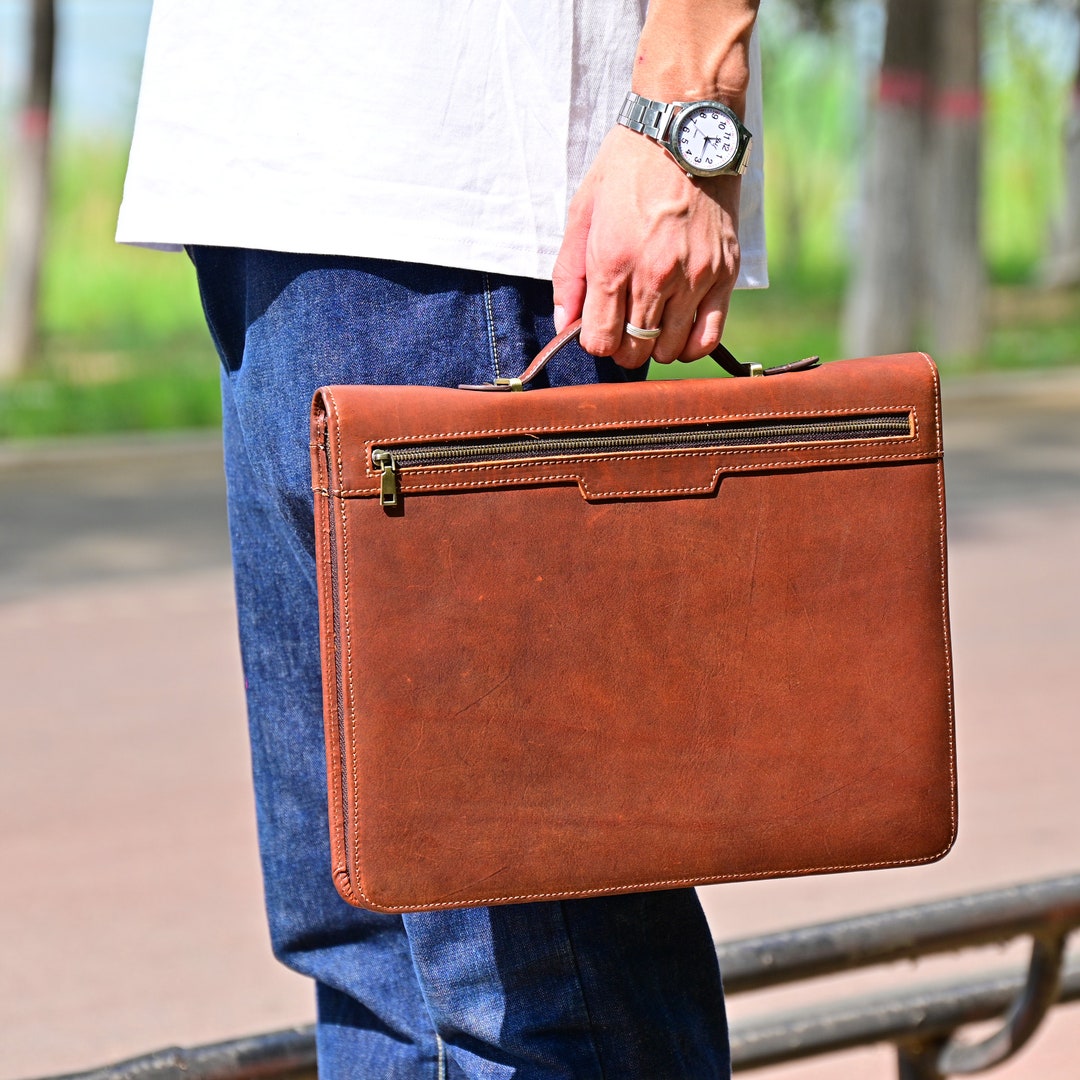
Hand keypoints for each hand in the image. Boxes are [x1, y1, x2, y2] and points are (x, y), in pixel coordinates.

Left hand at [552, 125, 741, 368]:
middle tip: (622, 325)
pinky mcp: (725, 273)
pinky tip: (679, 333)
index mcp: (613, 262)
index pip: (600, 342)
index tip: (597, 326)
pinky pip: (709, 337)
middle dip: (622, 348)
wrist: (683, 128)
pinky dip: (690, 346)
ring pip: (669, 351)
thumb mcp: (583, 213)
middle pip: (633, 352)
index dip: (594, 342)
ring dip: (654, 347)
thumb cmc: (627, 168)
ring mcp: (694, 277)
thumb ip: (568, 275)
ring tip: (651, 323)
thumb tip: (564, 325)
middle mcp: (655, 276)